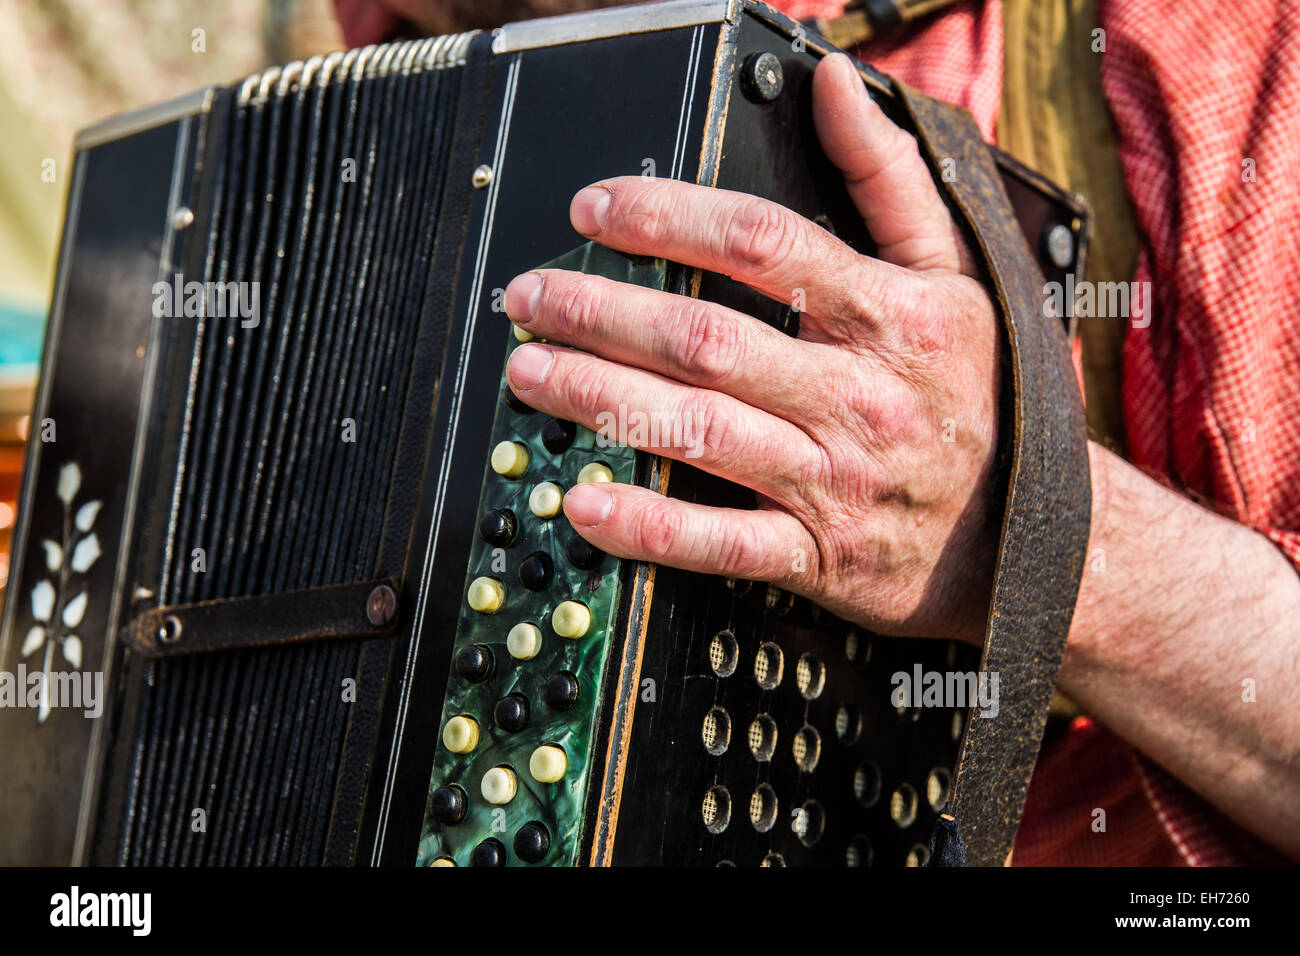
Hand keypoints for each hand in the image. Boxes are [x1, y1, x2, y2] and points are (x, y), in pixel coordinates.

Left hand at [503, 54, 1000, 643]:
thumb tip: (836, 84)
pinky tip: (585, 500)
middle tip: (530, 298)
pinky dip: (649, 526)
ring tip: (530, 373)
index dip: (668, 218)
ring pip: (699, 432)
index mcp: (887, 316)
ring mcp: (832, 479)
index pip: (761, 245)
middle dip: (603, 312)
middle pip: (707, 340)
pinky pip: (721, 541)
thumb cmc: (977, 397)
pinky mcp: (815, 554)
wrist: (1025, 534)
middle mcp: (855, 395)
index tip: (598, 209)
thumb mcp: (955, 277)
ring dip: (601, 398)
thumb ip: (890, 178)